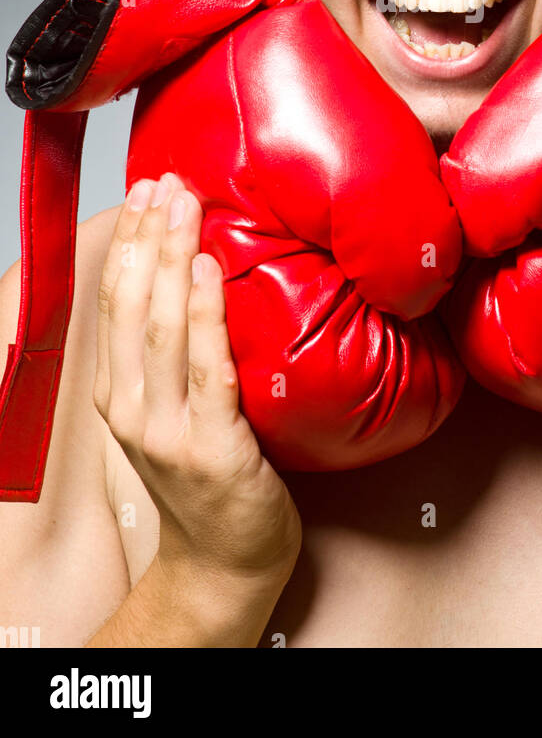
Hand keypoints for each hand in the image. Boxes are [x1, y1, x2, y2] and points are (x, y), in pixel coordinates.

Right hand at [94, 173, 301, 584]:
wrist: (226, 560)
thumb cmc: (208, 477)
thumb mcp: (173, 409)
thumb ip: (176, 351)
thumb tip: (201, 270)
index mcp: (119, 393)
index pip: (114, 302)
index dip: (126, 242)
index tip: (142, 191)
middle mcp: (133, 408)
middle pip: (131, 305)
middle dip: (146, 236)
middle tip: (166, 182)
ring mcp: (169, 430)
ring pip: (161, 329)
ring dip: (172, 260)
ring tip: (185, 208)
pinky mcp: (214, 448)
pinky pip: (209, 371)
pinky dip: (206, 316)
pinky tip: (210, 272)